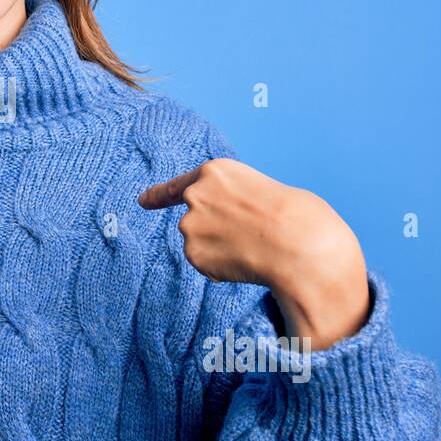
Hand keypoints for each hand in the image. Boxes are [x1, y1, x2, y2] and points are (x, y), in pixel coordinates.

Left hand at [137, 158, 368, 349]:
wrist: (297, 242)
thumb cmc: (292, 215)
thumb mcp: (258, 190)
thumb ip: (229, 201)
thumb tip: (221, 231)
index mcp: (214, 171)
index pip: (178, 185)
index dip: (159, 195)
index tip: (142, 201)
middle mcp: (194, 195)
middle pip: (195, 220)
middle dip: (213, 232)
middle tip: (247, 236)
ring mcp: (190, 224)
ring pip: (201, 244)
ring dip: (220, 250)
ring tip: (253, 246)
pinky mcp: (193, 253)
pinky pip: (206, 265)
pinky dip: (221, 268)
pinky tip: (244, 261)